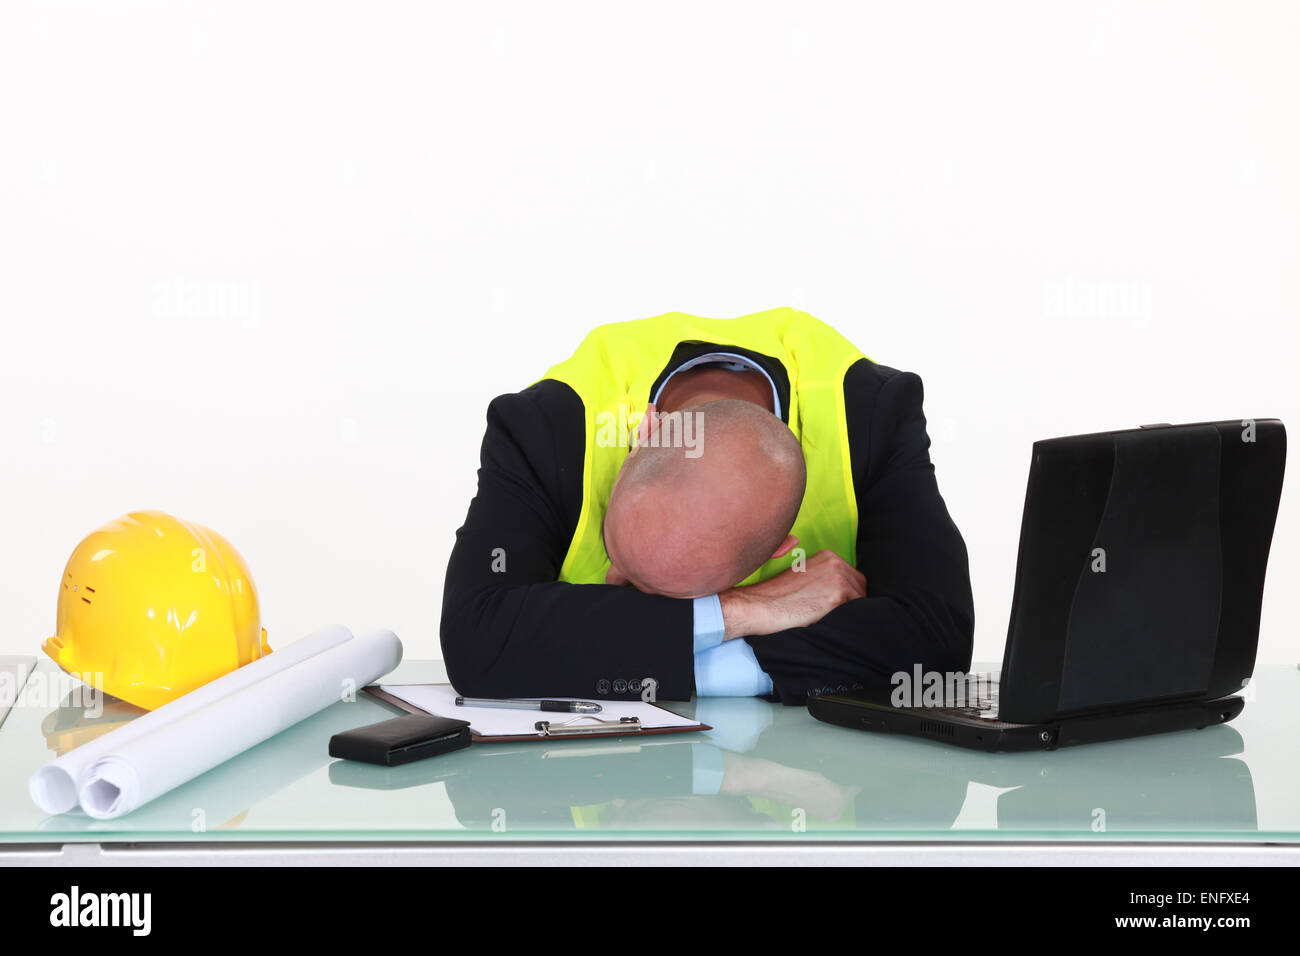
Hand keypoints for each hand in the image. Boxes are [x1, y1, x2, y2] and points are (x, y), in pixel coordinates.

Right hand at [717, 550, 865, 638]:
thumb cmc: (777, 595)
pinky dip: (843, 620)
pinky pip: (853, 613)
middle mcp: (837, 563)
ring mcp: (838, 580)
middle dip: (851, 603)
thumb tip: (846, 591)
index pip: (854, 577)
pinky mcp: (836, 599)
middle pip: (861, 589)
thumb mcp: (803, 574)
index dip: (848, 594)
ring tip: (826, 619)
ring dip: (848, 613)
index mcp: (829, 556)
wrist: (760, 605)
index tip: (835, 605)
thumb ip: (825, 576)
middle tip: (832, 615)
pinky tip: (825, 621)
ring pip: (860, 602)